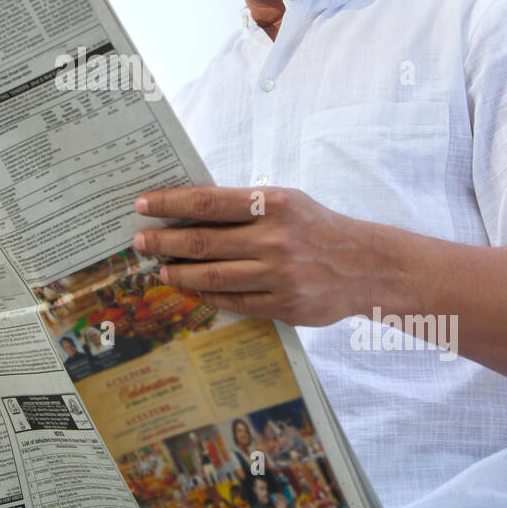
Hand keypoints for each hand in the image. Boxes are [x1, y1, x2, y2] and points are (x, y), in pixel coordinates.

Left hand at [132, 185, 385, 326]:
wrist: (365, 266)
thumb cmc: (316, 228)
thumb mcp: (286, 202)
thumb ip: (244, 206)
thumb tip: (189, 210)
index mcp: (274, 204)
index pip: (208, 201)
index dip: (170, 203)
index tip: (143, 205)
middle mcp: (275, 239)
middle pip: (203, 242)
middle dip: (165, 241)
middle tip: (141, 241)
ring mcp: (279, 276)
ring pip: (213, 276)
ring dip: (180, 273)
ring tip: (160, 269)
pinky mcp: (283, 306)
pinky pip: (233, 302)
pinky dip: (208, 295)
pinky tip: (193, 289)